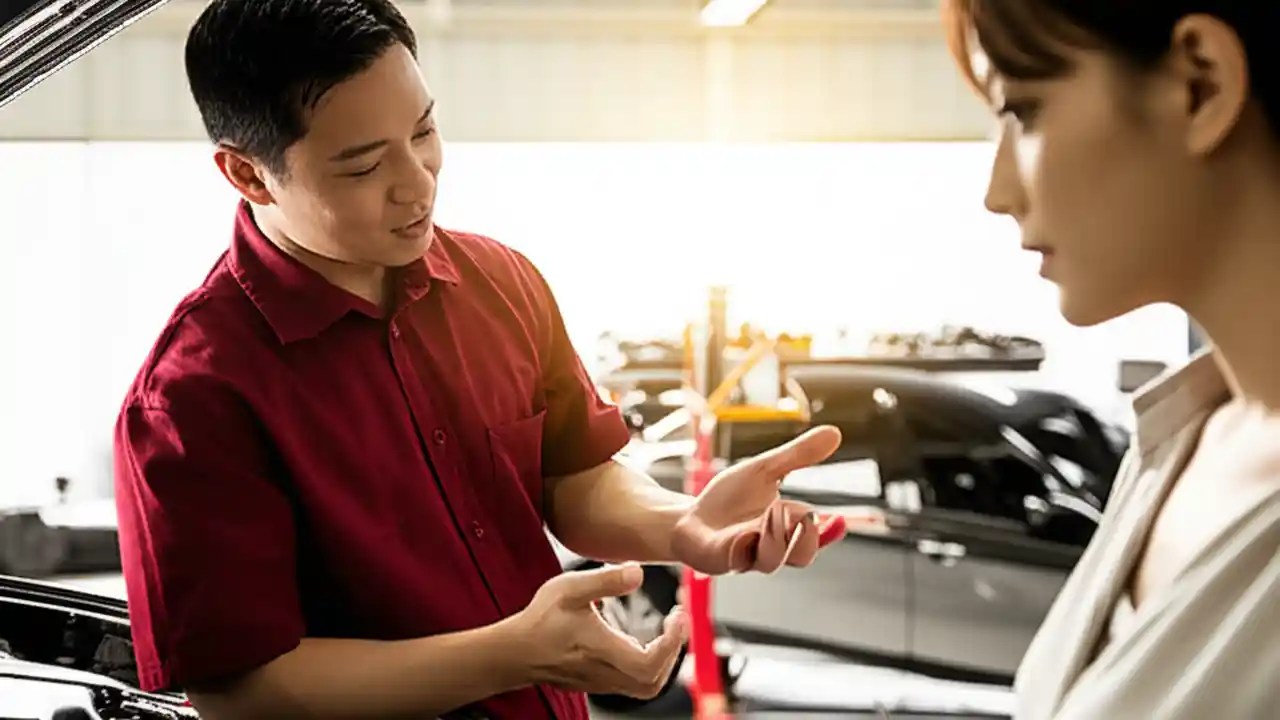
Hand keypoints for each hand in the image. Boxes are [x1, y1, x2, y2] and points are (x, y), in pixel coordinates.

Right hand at [514, 563, 687, 698]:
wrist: (514, 652)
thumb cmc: (540, 620)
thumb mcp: (570, 589)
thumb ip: (605, 580)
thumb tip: (638, 573)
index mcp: (601, 650)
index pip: (650, 663)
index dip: (672, 643)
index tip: (676, 615)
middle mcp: (604, 673)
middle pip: (653, 682)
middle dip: (673, 652)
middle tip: (675, 622)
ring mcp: (601, 682)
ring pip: (645, 687)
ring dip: (662, 661)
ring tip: (664, 632)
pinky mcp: (597, 683)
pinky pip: (631, 683)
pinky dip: (647, 665)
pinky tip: (638, 640)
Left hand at [671, 425, 849, 574]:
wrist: (689, 517)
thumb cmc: (729, 499)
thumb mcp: (764, 470)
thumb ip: (797, 456)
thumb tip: (835, 432)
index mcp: (786, 530)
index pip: (815, 537)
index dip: (828, 532)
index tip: (840, 520)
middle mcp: (771, 548)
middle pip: (801, 555)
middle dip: (805, 537)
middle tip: (802, 512)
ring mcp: (745, 556)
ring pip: (771, 560)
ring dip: (776, 537)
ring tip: (774, 512)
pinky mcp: (718, 558)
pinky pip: (735, 559)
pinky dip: (742, 546)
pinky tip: (744, 532)